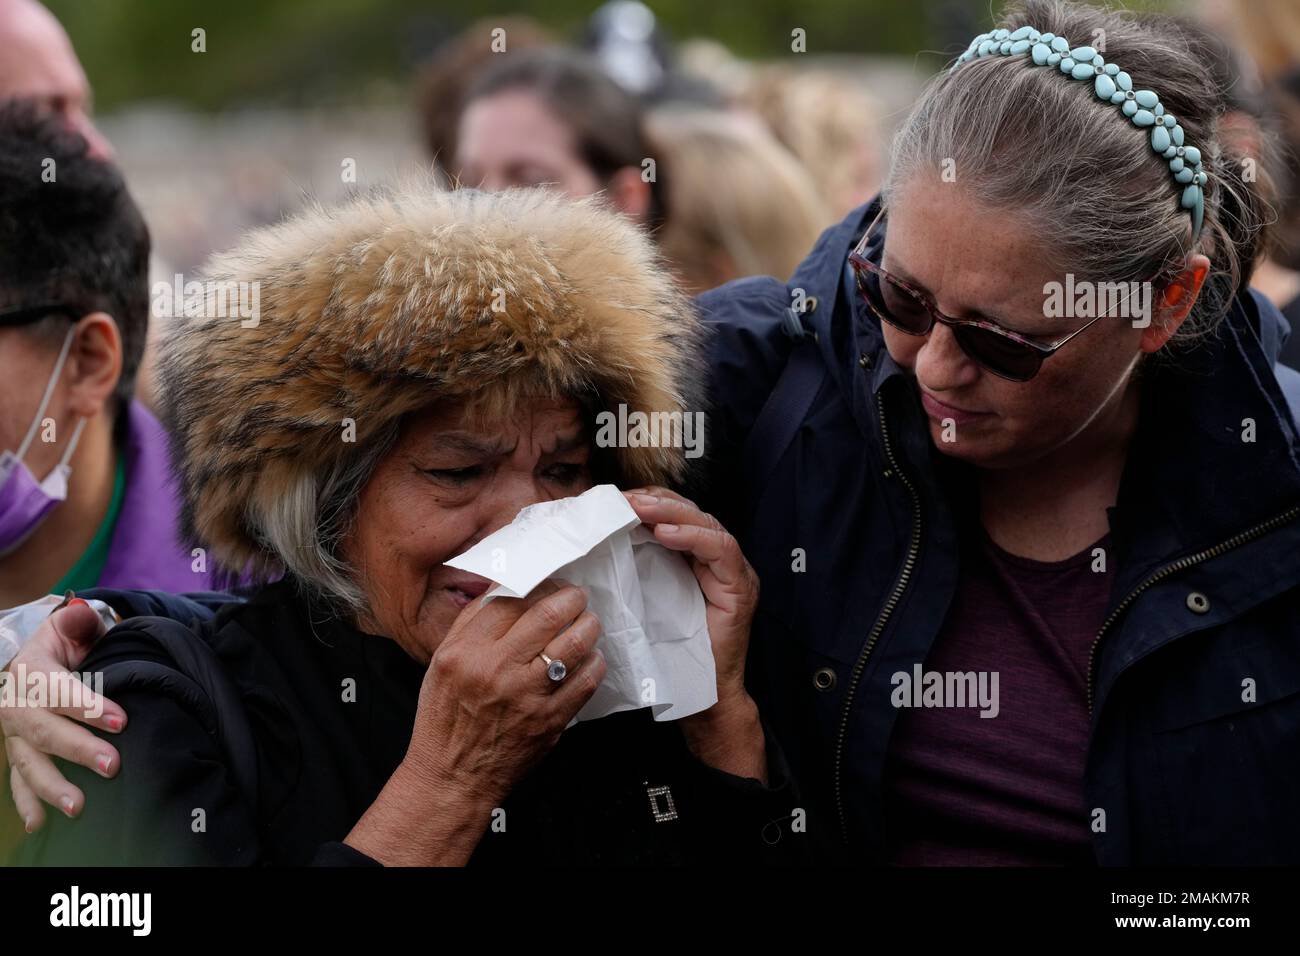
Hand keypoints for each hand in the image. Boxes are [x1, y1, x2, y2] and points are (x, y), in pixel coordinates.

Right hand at [2, 600, 124, 833]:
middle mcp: (16, 706)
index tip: (123, 720)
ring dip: (52, 787)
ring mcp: (15, 734)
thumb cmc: (62, 643)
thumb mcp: (70, 626)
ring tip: (80, 806)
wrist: (30, 657)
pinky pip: (18, 781)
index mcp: (31, 672)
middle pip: (46, 732)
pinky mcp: (18, 752)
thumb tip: (80, 613)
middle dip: (78, 750)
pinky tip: (40, 824)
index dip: (89, 706)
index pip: (60, 690)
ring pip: (28, 763)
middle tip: (113, 766)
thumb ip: (79, 622)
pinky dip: (27, 803)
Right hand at [345, 580, 605, 864]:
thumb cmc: (445, 718)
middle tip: (577, 597)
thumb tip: (506, 586)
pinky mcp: (550, 720)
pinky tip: (590, 658)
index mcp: (465, 651)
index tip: (550, 585)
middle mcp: (496, 670)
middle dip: (572, 598)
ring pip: (575, 643)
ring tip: (588, 623)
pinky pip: (586, 681)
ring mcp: (526, 696)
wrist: (453, 777)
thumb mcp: (442, 663)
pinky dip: (594, 663)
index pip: (512, 598)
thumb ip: (471, 623)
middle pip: (549, 614)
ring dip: (589, 626)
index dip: (539, 585)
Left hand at [624, 487, 766, 780]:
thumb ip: (632, 568)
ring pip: (706, 523)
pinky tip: (665, 533)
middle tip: (621, 498)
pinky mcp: (740, 588)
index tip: (614, 499)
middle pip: (690, 512)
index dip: (647, 502)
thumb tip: (592, 541)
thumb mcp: (641, 601)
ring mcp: (733, 572)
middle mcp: (718, 560)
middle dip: (654, 501)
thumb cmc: (666, 654)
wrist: (697, 696)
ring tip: (638, 508)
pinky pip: (721, 550)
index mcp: (696, 559)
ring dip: (670, 512)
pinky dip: (693, 537)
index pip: (675, 515)